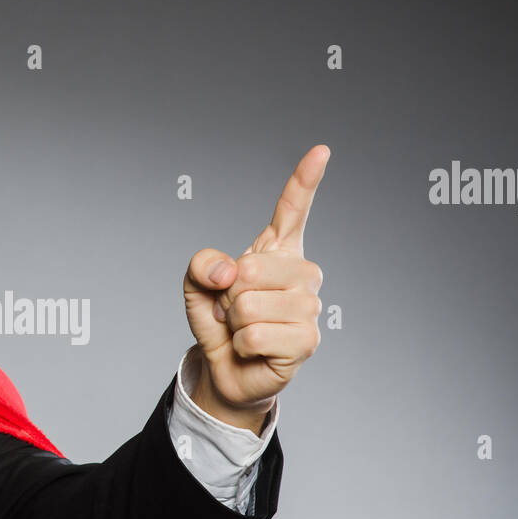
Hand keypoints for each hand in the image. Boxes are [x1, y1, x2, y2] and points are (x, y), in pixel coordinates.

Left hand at [181, 145, 328, 428]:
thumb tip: (230, 273)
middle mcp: (302, 274)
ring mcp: (309, 306)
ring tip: (244, 328)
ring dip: (233, 322)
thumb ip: (202, 264)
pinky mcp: (307, 340)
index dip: (305, 180)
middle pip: (249, 268)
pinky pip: (255, 335)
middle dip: (226, 294)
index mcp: (279, 250)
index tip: (320, 150)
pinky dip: (242, 344)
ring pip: (249, 305)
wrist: (228, 367)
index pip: (293, 209)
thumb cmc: (219, 320)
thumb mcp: (197, 284)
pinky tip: (254, 348)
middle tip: (233, 309)